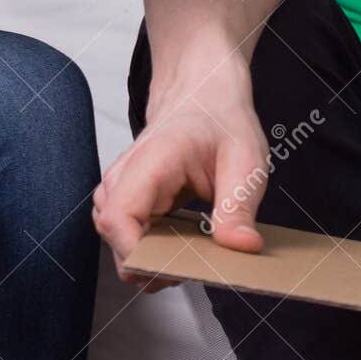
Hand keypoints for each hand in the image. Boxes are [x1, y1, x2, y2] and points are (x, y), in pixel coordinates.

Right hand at [92, 79, 270, 293]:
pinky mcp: (125, 197)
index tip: (176, 268)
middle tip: (196, 264)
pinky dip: (150, 247)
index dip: (138, 253)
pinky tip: (180, 246)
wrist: (204, 91)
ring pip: (116, 239)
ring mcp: (119, 186)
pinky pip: (126, 233)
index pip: (117, 218)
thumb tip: (240, 246)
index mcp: (152, 160)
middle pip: (114, 236)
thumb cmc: (221, 120)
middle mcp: (124, 174)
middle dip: (150, 262)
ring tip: (191, 255)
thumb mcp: (245, 160)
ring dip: (149, 256)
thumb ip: (239, 206)